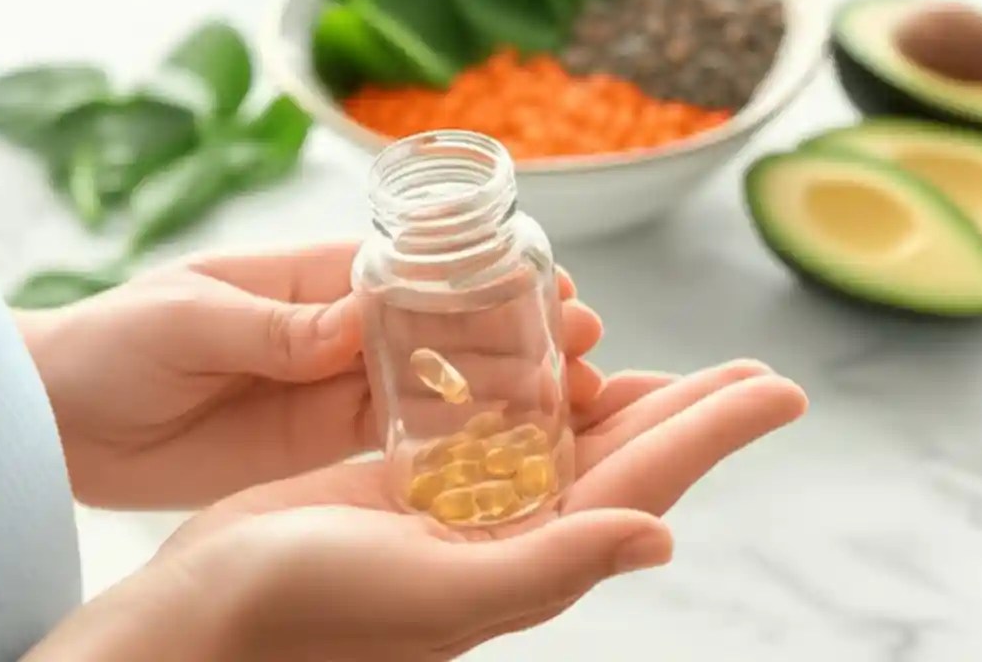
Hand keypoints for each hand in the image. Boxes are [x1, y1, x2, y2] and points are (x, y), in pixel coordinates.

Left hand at [18, 241, 604, 508]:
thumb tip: (357, 325)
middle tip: (590, 349)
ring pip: (440, 388)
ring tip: (577, 399)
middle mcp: (339, 334)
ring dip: (506, 392)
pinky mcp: (321, 448)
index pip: (420, 271)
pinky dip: (455, 446)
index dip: (491, 278)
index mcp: (314, 281)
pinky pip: (399, 443)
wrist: (63, 417)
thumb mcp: (188, 321)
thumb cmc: (114, 342)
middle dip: (520, 335)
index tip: (555, 284)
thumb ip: (274, 328)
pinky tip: (512, 454)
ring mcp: (335, 393)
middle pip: (449, 330)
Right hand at [24, 361, 806, 661]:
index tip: (777, 389)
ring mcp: (461, 505)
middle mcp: (507, 532)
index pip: (646, 483)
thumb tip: (659, 535)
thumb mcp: (433, 596)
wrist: (203, 615)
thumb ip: (546, 568)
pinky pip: (491, 426)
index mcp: (528, 559)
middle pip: (624, 456)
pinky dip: (532, 392)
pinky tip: (557, 367)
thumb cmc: (303, 615)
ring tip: (680, 365)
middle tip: (753, 370)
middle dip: (692, 412)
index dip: (714, 434)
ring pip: (565, 439)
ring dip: (624, 399)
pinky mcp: (409, 477)